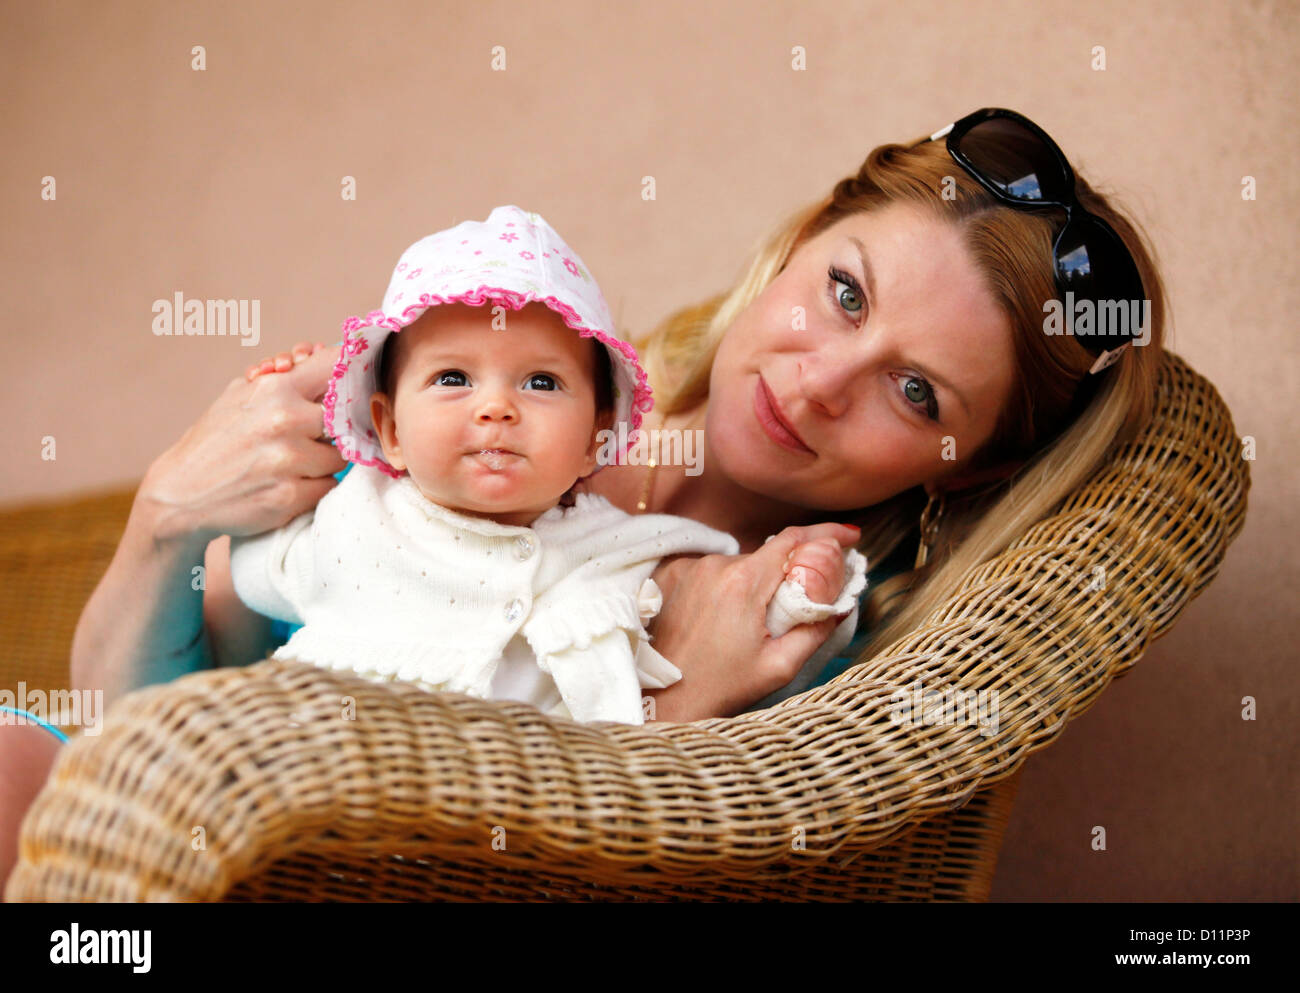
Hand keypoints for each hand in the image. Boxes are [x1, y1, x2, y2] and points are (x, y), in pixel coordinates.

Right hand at [139, 346, 345, 546]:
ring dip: (323, 460)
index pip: (335, 367)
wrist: (179, 494)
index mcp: (274, 389)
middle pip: (344, 418)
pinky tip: (287, 483)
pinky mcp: (290, 497)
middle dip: (333, 427)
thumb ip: (283, 377)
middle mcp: (284, 421)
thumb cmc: (215, 441)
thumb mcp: (239, 396)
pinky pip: (328, 486)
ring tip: (293, 462)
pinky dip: (314, 487)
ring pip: (340, 456)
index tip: (356, 381)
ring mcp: (288, 460)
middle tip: (315, 435)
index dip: (351, 373)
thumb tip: (326, 354)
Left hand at [645, 522, 860, 720]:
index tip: (850, 536)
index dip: (825, 533)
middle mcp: (715, 565)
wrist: (667, 699)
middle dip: (789, 573)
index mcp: (744, 583)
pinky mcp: (673, 575)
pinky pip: (715, 571)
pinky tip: (725, 618)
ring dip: (755, 582)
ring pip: (741, 564)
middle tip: (797, 606)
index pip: (792, 539)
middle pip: (768, 555)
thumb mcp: (780, 665)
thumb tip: (841, 602)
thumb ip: (815, 629)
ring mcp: (691, 568)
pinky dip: (729, 586)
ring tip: (751, 624)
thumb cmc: (723, 686)